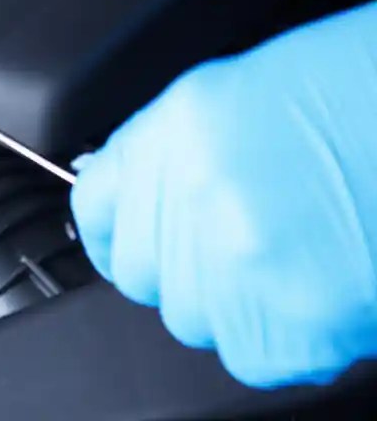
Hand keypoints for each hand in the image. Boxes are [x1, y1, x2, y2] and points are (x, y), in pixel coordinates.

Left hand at [73, 1, 376, 388]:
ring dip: (240, 306)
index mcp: (183, 126)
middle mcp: (196, 191)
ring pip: (195, 320)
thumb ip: (189, 149)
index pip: (97, 203)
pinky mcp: (293, 319)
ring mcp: (238, 257)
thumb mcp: (257, 93)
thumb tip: (149, 192)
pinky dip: (290, 342)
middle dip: (189, 269)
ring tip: (303, 262)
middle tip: (250, 249)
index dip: (116, 228)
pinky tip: (328, 295)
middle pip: (145, 272)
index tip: (129, 241)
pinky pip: (256, 358)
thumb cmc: (372, 88)